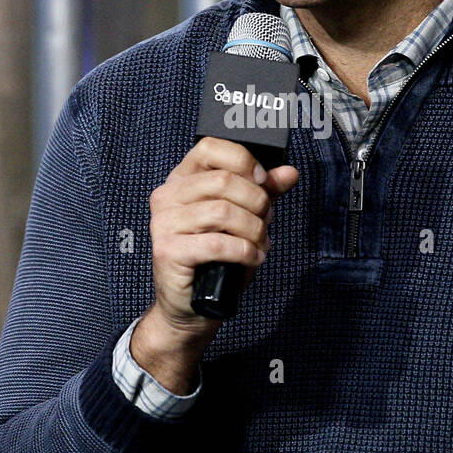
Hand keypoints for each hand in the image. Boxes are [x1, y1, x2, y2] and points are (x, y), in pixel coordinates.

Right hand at [134, 138, 298, 389]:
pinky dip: (244, 252)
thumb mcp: (243, 218)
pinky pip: (218, 243)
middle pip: (224, 181)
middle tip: (264, 223)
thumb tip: (289, 173)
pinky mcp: (167, 250)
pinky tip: (251, 259)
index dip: (244, 161)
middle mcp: (167, 196)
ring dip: (253, 230)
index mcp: (182, 179)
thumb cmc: (216, 259)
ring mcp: (163, 223)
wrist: (192, 305)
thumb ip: (263, 192)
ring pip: (223, 211)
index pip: (211, 147)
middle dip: (257, 203)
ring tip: (259, 244)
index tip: (263, 182)